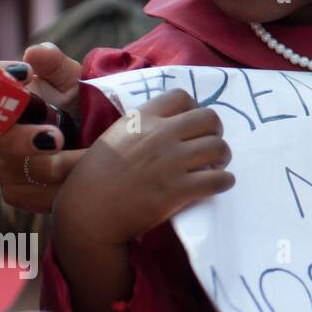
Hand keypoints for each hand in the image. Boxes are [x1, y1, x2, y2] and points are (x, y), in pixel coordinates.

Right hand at [0, 42, 84, 213]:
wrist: (95, 134)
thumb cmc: (74, 100)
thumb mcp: (69, 78)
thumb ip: (53, 63)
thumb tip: (35, 54)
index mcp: (0, 104)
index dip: (1, 94)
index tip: (27, 83)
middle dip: (25, 141)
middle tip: (57, 137)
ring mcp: (2, 166)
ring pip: (15, 172)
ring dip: (55, 166)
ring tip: (87, 157)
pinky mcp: (17, 191)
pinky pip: (29, 196)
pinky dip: (56, 188)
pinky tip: (79, 180)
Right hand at [52, 89, 234, 249]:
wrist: (87, 215)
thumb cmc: (95, 177)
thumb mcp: (115, 136)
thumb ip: (143, 126)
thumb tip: (173, 123)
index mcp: (141, 118)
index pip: (182, 96)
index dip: (194, 109)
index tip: (193, 125)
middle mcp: (159, 134)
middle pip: (209, 118)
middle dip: (215, 132)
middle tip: (210, 147)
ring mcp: (170, 161)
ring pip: (219, 147)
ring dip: (223, 157)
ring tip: (216, 166)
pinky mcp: (177, 189)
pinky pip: (219, 179)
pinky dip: (225, 180)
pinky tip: (220, 183)